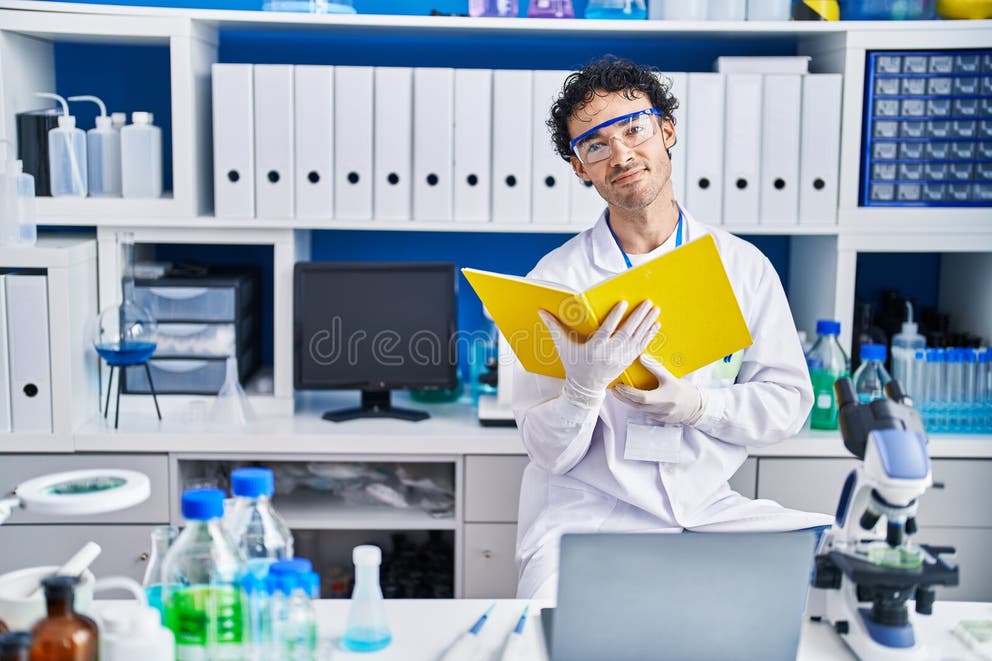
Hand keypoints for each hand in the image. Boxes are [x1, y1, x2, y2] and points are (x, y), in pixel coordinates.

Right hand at [539, 300, 660, 408]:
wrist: (585, 387)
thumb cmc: (574, 364)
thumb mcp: (564, 347)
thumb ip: (555, 328)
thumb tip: (542, 311)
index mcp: (594, 349)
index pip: (606, 330)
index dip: (615, 316)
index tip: (623, 303)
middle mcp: (609, 353)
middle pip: (626, 333)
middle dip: (638, 317)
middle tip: (647, 302)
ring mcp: (620, 358)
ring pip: (637, 339)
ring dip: (647, 323)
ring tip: (655, 309)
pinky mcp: (627, 361)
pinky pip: (641, 347)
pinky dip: (649, 336)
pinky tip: (656, 325)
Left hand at [613, 354, 705, 425]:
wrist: (696, 406)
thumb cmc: (684, 391)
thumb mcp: (671, 377)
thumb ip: (656, 368)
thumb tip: (641, 357)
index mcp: (665, 398)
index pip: (642, 397)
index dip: (629, 392)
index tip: (619, 386)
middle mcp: (662, 409)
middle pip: (637, 405)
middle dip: (624, 397)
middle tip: (614, 389)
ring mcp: (661, 416)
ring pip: (640, 409)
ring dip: (629, 401)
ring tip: (620, 392)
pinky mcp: (660, 419)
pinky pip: (646, 412)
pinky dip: (638, 405)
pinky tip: (633, 399)